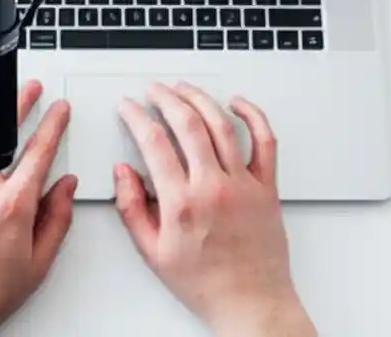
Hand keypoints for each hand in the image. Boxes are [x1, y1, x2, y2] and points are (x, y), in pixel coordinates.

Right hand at [114, 82, 315, 336]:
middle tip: (153, 90)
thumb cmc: (205, 283)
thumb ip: (131, 208)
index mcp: (181, 204)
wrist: (251, 302)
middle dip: (165, 98)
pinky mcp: (267, 188)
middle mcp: (213, 188)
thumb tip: (122, 173)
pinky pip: (265, 142)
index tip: (128, 108)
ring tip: (183, 88)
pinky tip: (238, 103)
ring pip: (222, 125)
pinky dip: (253, 116)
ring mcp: (244, 185)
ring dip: (200, 99)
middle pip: (187, 124)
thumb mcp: (152, 252)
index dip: (136, 117)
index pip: (154, 142)